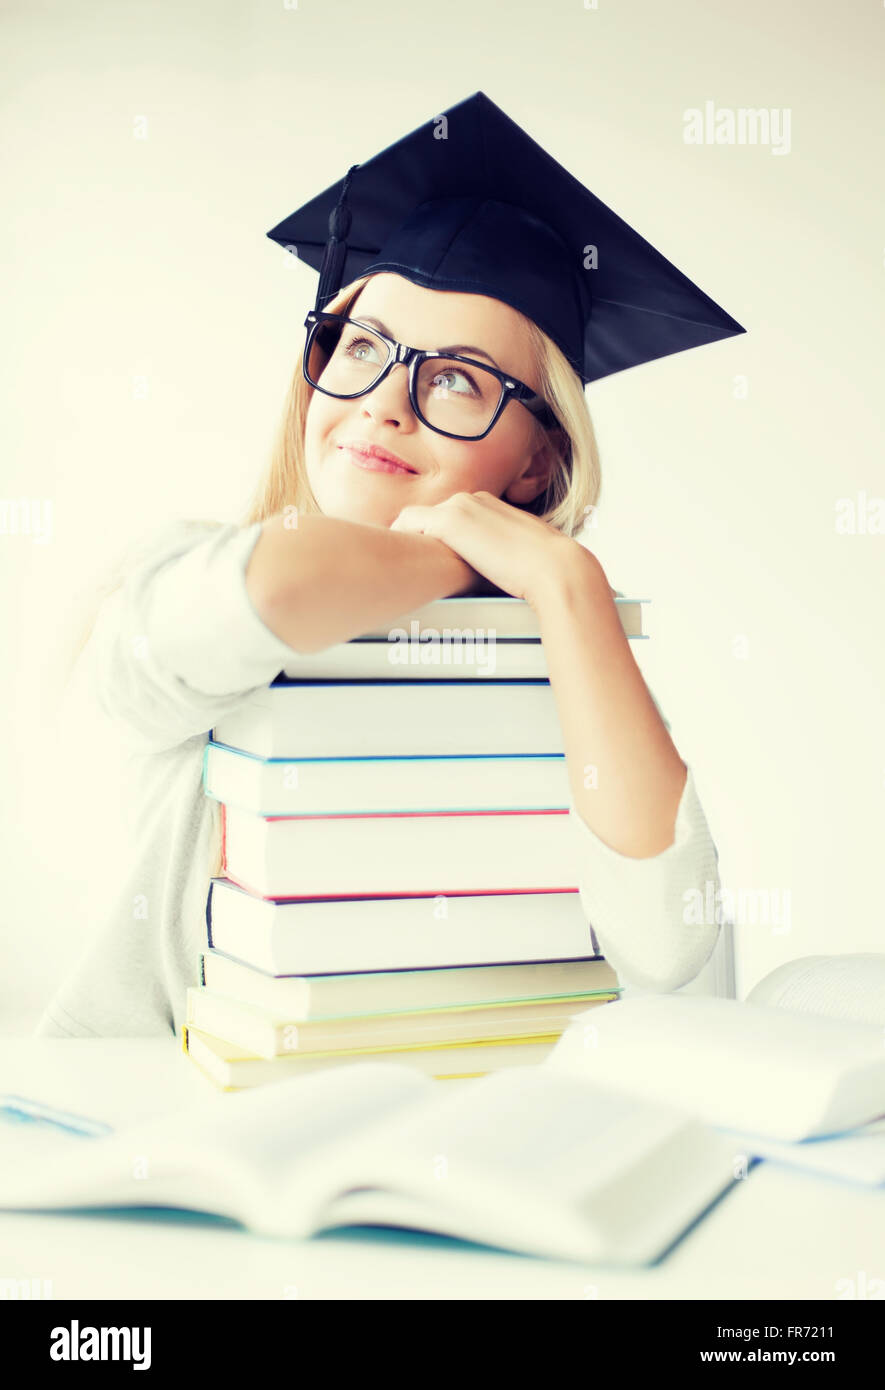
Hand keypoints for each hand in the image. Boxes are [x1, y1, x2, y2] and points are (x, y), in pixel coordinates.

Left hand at [389, 491, 586, 607]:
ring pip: (412, 519)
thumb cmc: (544, 569)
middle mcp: (471, 498)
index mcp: (487, 504)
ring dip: (404, 542)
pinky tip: (397, 561)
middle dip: (413, 540)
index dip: (431, 538)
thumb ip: (497, 553)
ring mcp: (459, 506)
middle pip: (426, 516)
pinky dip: (398, 539)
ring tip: (396, 566)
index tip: (422, 560)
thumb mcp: (518, 553)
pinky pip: (406, 524)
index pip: (446, 516)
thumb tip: (493, 573)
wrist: (555, 568)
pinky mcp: (450, 521)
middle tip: (401, 565)